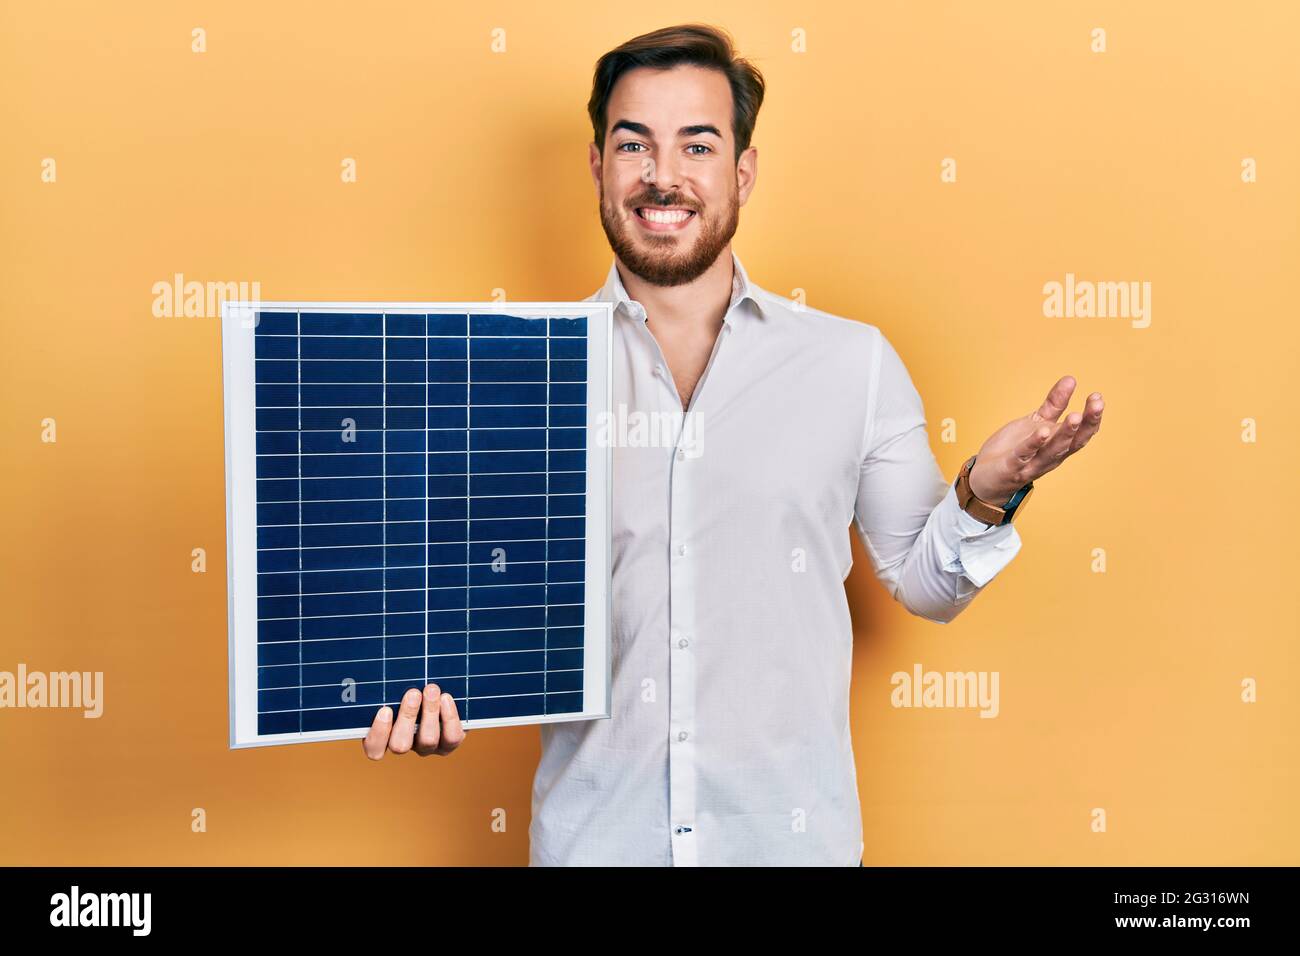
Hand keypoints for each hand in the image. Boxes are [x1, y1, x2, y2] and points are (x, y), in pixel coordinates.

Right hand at [362, 684, 466, 759]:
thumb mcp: (395, 685)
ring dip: (430, 712)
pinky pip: (451, 737)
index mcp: (385, 735)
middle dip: (407, 717)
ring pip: (427, 740)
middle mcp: (406, 744)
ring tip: (431, 689)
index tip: (385, 709)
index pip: (374, 748)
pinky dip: (449, 717)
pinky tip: (446, 698)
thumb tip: (370, 663)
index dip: (379, 733)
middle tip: (413, 693)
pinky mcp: (449, 743)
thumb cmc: (411, 684)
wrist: (439, 689)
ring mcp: (427, 746)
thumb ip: (386, 684)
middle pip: (400, 745)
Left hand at [968, 376, 1103, 503]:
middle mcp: (1051, 456)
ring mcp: (1033, 463)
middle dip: (1087, 423)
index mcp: (1058, 445)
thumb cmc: (1014, 449)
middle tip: (1097, 404)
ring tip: (1075, 415)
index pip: (1081, 432)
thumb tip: (1071, 379)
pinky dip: (1034, 444)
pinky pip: (1024, 455)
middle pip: (1074, 441)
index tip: (1098, 397)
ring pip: (1054, 450)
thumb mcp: (1037, 423)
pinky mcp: (1013, 467)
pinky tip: (1042, 431)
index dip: (1092, 417)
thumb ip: (1054, 404)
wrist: (986, 478)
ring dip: (1065, 433)